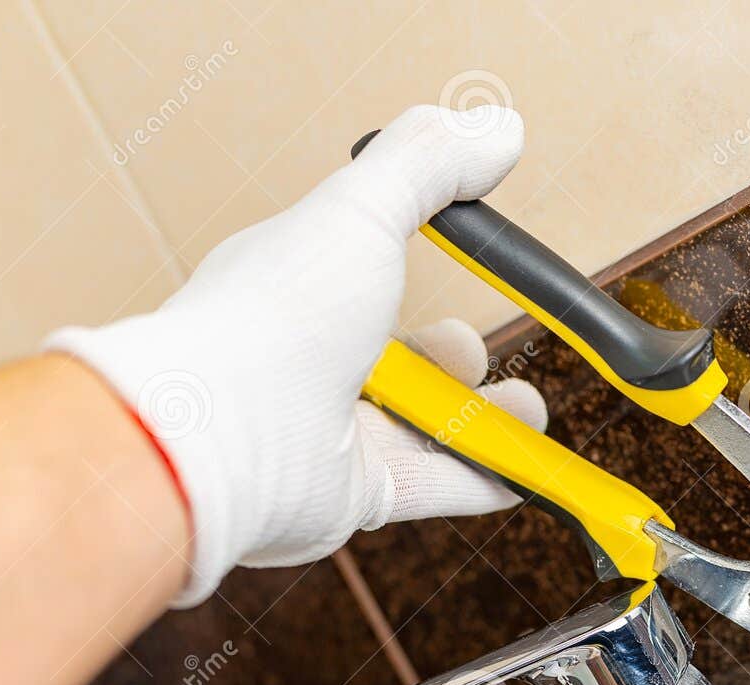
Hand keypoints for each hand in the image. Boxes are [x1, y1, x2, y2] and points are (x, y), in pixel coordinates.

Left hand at [45, 104, 540, 606]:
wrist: (224, 441)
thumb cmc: (275, 316)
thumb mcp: (361, 212)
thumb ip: (428, 164)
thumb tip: (500, 127)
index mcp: (303, 284)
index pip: (366, 263)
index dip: (414, 257)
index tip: (473, 250)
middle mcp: (313, 359)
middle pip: (402, 355)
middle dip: (456, 353)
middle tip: (474, 353)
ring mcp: (333, 430)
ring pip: (426, 422)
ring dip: (486, 417)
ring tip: (525, 412)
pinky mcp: (354, 492)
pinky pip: (433, 485)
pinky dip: (483, 479)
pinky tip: (523, 473)